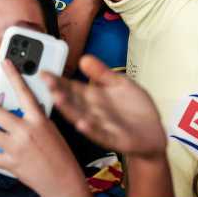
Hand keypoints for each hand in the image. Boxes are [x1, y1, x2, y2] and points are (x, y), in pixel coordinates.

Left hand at [0, 60, 90, 196]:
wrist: (65, 182)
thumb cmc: (60, 154)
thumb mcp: (51, 130)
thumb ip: (35, 118)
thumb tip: (19, 107)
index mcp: (39, 120)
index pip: (25, 92)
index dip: (14, 75)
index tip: (5, 61)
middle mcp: (26, 131)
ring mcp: (17, 147)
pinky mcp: (11, 163)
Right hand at [47, 54, 166, 158]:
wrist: (153, 134)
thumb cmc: (135, 109)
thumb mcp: (120, 84)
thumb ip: (102, 73)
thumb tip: (84, 58)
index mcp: (91, 96)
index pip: (70, 87)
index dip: (57, 80)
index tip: (44, 72)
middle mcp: (92, 111)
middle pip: (71, 100)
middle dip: (58, 91)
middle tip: (47, 82)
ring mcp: (101, 125)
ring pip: (81, 117)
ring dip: (68, 109)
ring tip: (58, 98)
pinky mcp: (114, 138)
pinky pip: (100, 134)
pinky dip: (91, 130)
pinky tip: (82, 123)